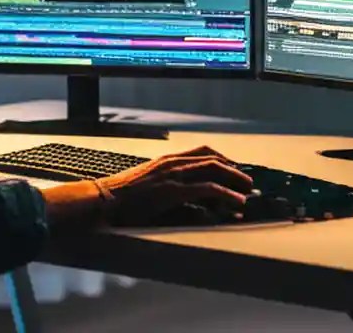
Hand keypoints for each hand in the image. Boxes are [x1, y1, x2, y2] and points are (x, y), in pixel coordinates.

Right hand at [96, 146, 254, 225]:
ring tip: (247, 190)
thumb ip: (166, 182)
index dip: (221, 158)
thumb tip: (183, 193)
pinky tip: (236, 201)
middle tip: (247, 180)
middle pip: (211, 158)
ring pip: (213, 169)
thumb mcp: (147, 182)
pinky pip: (208, 189)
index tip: (233, 167)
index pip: (201, 151)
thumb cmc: (122, 195)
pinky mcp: (174, 190)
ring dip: (234, 178)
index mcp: (167, 160)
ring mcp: (174, 175)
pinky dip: (226, 193)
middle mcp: (173, 162)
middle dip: (233, 168)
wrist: (105, 199)